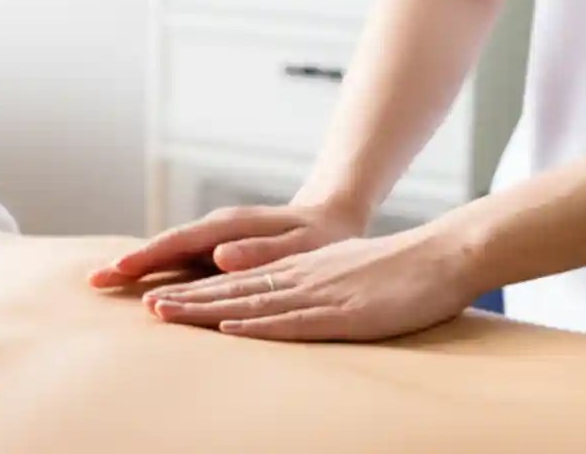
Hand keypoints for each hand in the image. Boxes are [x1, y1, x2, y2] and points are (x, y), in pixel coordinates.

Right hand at [87, 202, 362, 288]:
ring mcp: (213, 240)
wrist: (329, 215)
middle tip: (94, 281)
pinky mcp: (216, 252)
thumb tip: (220, 257)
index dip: (150, 256)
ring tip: (103, 284)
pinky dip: (157, 273)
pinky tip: (140, 288)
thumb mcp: (301, 244)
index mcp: (231, 227)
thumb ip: (261, 250)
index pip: (181, 242)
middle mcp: (216, 231)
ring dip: (138, 269)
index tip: (121, 269)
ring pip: (169, 254)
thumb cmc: (320, 235)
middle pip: (165, 246)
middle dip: (130, 263)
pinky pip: (181, 263)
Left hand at [143, 226, 479, 341]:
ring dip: (205, 309)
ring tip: (166, 312)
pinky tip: (228, 330)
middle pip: (232, 290)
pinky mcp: (343, 313)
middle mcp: (300, 278)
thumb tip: (285, 306)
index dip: (197, 291)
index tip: (160, 297)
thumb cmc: (396, 272)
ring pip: (251, 303)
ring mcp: (319, 294)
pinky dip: (258, 326)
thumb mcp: (344, 276)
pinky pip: (293, 321)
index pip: (237, 282)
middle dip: (187, 299)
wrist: (441, 256)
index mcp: (299, 271)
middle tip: (145, 305)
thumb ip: (312, 288)